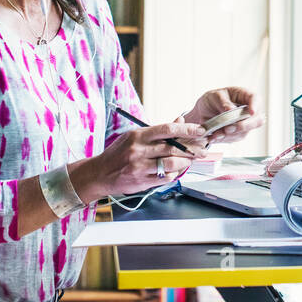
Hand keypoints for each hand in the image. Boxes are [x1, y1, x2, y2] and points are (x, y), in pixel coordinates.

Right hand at [82, 120, 208, 197]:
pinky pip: (165, 177)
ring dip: (185, 162)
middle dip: (192, 149)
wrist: (99, 174)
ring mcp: (140, 167)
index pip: (168, 129)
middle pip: (173, 148)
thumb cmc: (118, 153)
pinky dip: (174, 174)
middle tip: (202, 149)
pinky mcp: (142, 182)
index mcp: (138, 135)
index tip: (200, 130)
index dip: (187, 129)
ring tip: (190, 160)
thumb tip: (180, 120)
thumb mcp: (135, 136)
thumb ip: (158, 131)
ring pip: (172, 164)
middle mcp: (139, 150)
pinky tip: (175, 170)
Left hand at [184, 87, 264, 142]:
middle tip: (228, 128)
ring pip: (245, 132)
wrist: (203, 112)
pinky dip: (224, 138)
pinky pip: (234, 138)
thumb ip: (223, 102)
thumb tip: (231, 109)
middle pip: (257, 119)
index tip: (251, 112)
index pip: (255, 98)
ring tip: (215, 133)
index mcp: (244, 95)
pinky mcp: (238, 133)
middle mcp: (248, 110)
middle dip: (244, 125)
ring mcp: (244, 123)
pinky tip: (214, 136)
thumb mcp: (214, 96)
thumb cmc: (212, 99)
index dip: (255, 105)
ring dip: (229, 134)